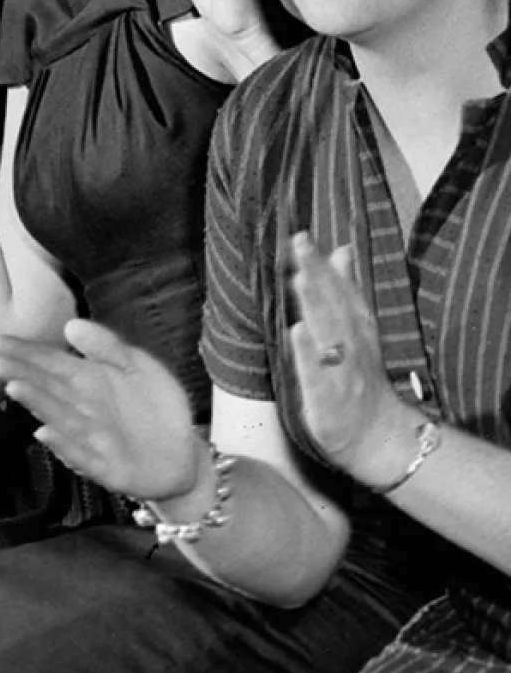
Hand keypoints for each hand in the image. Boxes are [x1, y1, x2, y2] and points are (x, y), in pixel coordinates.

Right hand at [0, 319, 199, 499]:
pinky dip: (63, 445)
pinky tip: (45, 432)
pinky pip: (81, 455)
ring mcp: (90, 438)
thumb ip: (109, 347)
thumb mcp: (140, 368)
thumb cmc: (155, 410)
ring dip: (38, 404)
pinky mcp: (104, 467)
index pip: (50, 363)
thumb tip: (71, 324)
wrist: (183, 455)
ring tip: (15, 386)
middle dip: (21, 374)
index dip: (24, 352)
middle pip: (48, 388)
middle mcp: (82, 409)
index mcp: (89, 381)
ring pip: (59, 417)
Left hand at [286, 234, 413, 485]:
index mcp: (355, 327)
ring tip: (299, 278)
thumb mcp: (356, 330)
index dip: (321, 264)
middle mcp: (350, 345)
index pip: (339, 290)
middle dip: (316, 274)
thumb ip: (347, 290)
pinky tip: (297, 333)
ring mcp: (341, 371)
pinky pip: (318, 374)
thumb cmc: (359, 378)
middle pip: (332, 304)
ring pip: (328, 333)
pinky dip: (309, 354)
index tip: (303, 237)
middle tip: (299, 244)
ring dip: (314, 305)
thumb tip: (341, 250)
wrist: (375, 435)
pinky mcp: (328, 399)